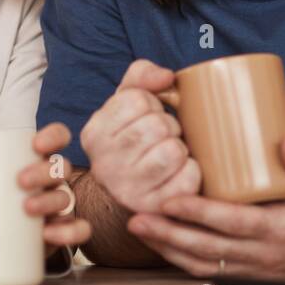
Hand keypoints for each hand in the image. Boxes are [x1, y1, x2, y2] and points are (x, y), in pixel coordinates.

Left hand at [16, 123, 91, 253]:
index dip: (53, 137)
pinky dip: (68, 231)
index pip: (57, 138)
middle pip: (61, 167)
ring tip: (28, 209)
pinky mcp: (62, 231)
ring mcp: (60, 205)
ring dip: (50, 200)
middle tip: (21, 181)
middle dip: (44, 171)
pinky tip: (48, 233)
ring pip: (66, 196)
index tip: (37, 145)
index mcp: (36, 158)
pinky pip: (79, 229)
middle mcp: (53, 179)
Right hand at [82, 59, 201, 213]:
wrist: (130, 189)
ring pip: (173, 151)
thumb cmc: (133, 138)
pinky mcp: (154, 208)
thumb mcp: (127, 102)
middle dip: (168, 126)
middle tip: (161, 138)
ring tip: (168, 155)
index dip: (151, 105)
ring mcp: (127, 190)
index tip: (145, 117)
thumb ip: (142, 75)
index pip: (137, 100)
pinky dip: (191, 171)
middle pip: (157, 125)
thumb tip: (167, 77)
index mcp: (94, 134)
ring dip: (179, 148)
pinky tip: (177, 174)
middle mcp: (103, 165)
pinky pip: (189, 176)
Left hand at [126, 136, 284, 276]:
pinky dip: (179, 258)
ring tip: (138, 227)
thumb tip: (283, 142)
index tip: (171, 199)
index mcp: (281, 230)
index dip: (200, 214)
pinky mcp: (245, 273)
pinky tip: (157, 242)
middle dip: (170, 234)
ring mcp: (253, 268)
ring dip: (167, 248)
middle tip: (138, 216)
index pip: (234, 223)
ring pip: (203, 264)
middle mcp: (263, 256)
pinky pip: (207, 270)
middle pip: (209, 249)